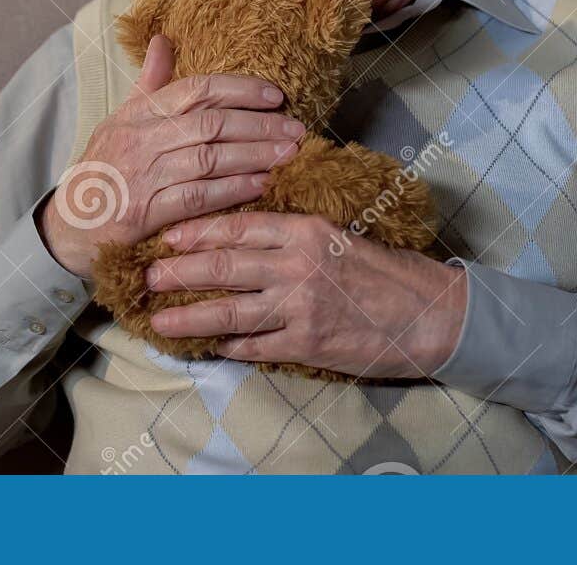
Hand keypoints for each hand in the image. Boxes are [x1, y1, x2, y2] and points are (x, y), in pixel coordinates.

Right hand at [39, 34, 305, 278]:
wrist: (68, 225)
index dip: (239, 89)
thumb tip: (163, 39)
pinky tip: (261, 185)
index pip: (196, 90)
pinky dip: (232, 190)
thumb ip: (150, 84)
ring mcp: (143, 176)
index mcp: (139, 114)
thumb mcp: (120, 120)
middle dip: (258, 124)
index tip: (276, 95)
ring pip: (209, 158)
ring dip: (254, 155)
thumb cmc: (103, 168)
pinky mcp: (145, 212)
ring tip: (288, 154)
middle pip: (210, 124)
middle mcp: (141, 139)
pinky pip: (197, 197)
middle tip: (296, 128)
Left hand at [143, 213, 467, 378]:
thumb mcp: (339, 235)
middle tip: (146, 276)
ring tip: (158, 320)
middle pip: (223, 268)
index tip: (166, 234)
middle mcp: (298, 265)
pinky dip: (231, 348)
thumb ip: (294, 234)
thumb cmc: (385, 271)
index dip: (197, 232)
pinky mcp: (308, 344)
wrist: (430, 313)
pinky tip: (210, 349)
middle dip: (179, 273)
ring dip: (190, 317)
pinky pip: (257, 346)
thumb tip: (245, 235)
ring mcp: (301, 307)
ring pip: (230, 312)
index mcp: (305, 231)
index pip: (238, 227)